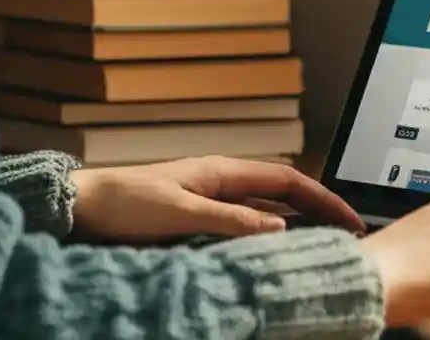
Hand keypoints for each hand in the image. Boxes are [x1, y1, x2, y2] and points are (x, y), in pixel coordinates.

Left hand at [69, 155, 363, 242]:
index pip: (288, 180)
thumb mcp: (179, 211)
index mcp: (222, 171)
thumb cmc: (123, 203)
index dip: (323, 197)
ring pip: (264, 214)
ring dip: (294, 228)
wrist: (78, 210)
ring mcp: (209, 203)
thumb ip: (230, 220)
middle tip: (347, 236)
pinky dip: (264, 241)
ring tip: (320, 249)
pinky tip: (272, 258)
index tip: (351, 218)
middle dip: (317, 212)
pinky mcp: (195, 223)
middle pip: (283, 196)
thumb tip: (280, 227)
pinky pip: (241, 230)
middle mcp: (221, 184)